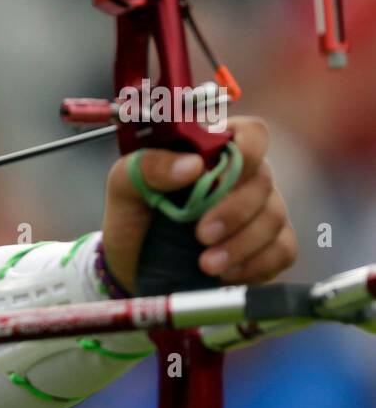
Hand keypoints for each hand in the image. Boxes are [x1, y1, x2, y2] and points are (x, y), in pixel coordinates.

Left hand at [102, 116, 298, 293]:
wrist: (131, 265)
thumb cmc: (133, 216)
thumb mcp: (125, 186)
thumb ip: (148, 166)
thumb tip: (192, 166)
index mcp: (214, 152)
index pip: (252, 133)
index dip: (249, 148)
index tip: (225, 172)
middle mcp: (244, 177)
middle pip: (262, 181)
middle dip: (234, 211)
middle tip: (202, 235)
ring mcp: (260, 211)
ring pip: (274, 218)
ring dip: (242, 243)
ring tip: (207, 265)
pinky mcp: (268, 246)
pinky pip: (282, 251)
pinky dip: (257, 264)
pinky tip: (226, 274)